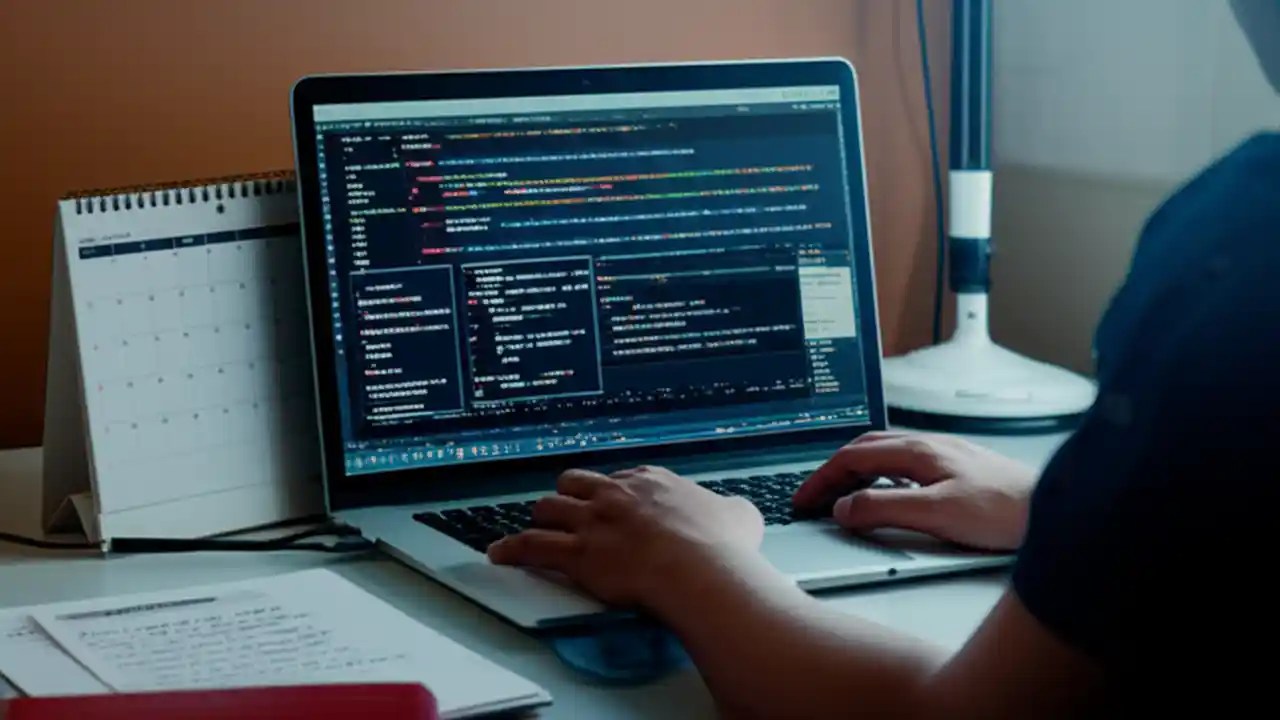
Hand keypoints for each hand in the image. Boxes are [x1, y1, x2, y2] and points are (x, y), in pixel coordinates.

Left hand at [488, 465, 764, 606]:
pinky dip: (514, 550)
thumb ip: (732, 508)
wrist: (698, 569)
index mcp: (652, 481)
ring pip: (551, 508)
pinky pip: (533, 547)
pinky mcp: (576, 553)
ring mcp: (593, 522)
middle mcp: (616, 494)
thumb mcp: (740, 515)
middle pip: (579, 484)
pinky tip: (500, 553)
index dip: (618, 492)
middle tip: (574, 509)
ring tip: (539, 525)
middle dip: (573, 495)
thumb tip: (735, 510)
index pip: (625, 478)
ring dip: (544, 517)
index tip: (618, 504)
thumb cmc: (721, 547)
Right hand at [793, 432, 1036, 550]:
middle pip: (865, 448)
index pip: (852, 456)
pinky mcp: (958, 468)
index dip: (821, 478)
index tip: (803, 499)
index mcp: (917, 450)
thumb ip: (884, 508)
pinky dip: (879, 476)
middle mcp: (929, 445)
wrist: (1054, 510)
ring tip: (840, 493)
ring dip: (855, 470)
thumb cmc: (1004, 510)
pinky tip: (887, 492)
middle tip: (813, 496)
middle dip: (832, 470)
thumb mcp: (936, 513)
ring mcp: (944, 455)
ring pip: (885, 455)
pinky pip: (904, 465)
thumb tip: (843, 508)